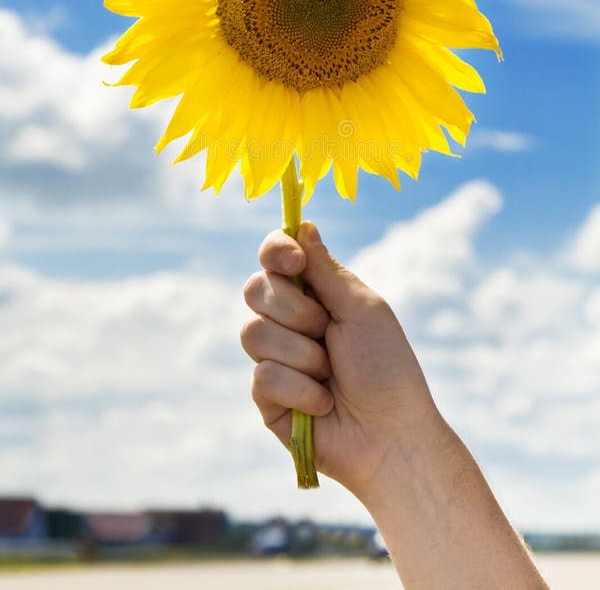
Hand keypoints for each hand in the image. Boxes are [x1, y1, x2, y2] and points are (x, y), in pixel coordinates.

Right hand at [240, 221, 442, 498]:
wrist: (393, 437)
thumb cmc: (388, 369)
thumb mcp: (362, 310)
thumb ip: (326, 270)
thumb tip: (302, 224)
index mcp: (315, 294)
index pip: (274, 257)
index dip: (275, 251)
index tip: (294, 262)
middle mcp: (289, 321)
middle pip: (254, 289)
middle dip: (294, 309)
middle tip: (326, 328)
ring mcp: (275, 358)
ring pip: (253, 333)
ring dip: (302, 354)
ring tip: (330, 374)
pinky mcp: (267, 398)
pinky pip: (263, 377)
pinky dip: (300, 389)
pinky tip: (323, 404)